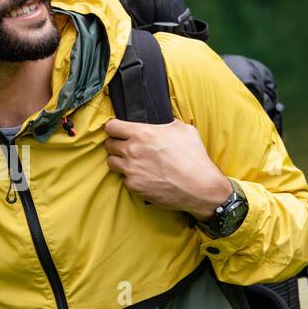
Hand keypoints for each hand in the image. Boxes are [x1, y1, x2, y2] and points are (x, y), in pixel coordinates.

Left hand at [104, 118, 231, 219]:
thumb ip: (167, 123)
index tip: (118, 131)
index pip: (111, 126)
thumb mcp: (184, 130)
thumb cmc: (194, 158)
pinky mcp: (133, 186)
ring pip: (111, 162)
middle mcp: (132, 151)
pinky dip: (131, 177)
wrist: (199, 186)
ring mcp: (131, 170)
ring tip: (133, 162)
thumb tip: (162, 122)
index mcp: (142, 133)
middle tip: (127, 147)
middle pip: (108, 144)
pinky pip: (124, 179)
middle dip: (116, 144)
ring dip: (120, 161)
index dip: (114, 128)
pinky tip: (144, 176)